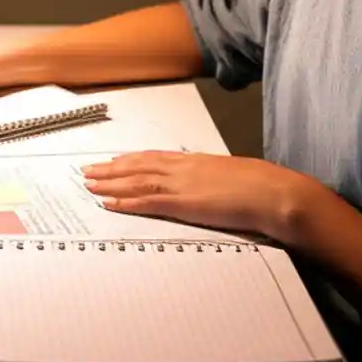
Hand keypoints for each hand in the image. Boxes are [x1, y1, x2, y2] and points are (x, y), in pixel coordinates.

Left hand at [80, 150, 322, 242]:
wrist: (274, 193)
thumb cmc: (261, 186)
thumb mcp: (230, 175)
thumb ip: (211, 178)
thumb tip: (205, 185)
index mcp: (195, 161)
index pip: (154, 157)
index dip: (130, 159)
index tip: (113, 161)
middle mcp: (183, 168)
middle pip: (137, 166)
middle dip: (110, 169)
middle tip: (87, 171)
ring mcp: (181, 184)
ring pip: (135, 181)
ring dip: (110, 184)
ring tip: (90, 185)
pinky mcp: (183, 203)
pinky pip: (147, 202)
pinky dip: (125, 202)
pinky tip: (109, 204)